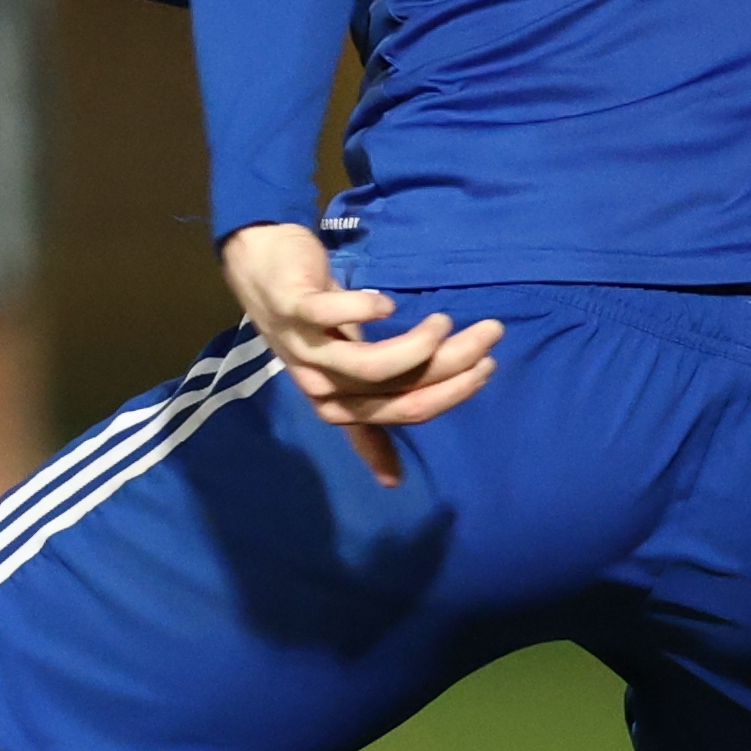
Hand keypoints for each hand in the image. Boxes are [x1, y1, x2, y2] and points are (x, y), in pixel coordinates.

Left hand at [221, 218, 497, 487]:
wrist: (261, 269)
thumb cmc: (313, 323)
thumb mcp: (345, 377)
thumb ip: (368, 424)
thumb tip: (394, 482)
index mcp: (340, 406)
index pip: (407, 412)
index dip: (451, 393)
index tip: (487, 366)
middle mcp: (322, 385)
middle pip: (397, 388)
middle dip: (453, 365)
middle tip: (489, 333)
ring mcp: (305, 349)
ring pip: (370, 364)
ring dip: (418, 345)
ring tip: (444, 320)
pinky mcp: (293, 310)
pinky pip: (328, 316)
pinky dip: (362, 310)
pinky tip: (388, 303)